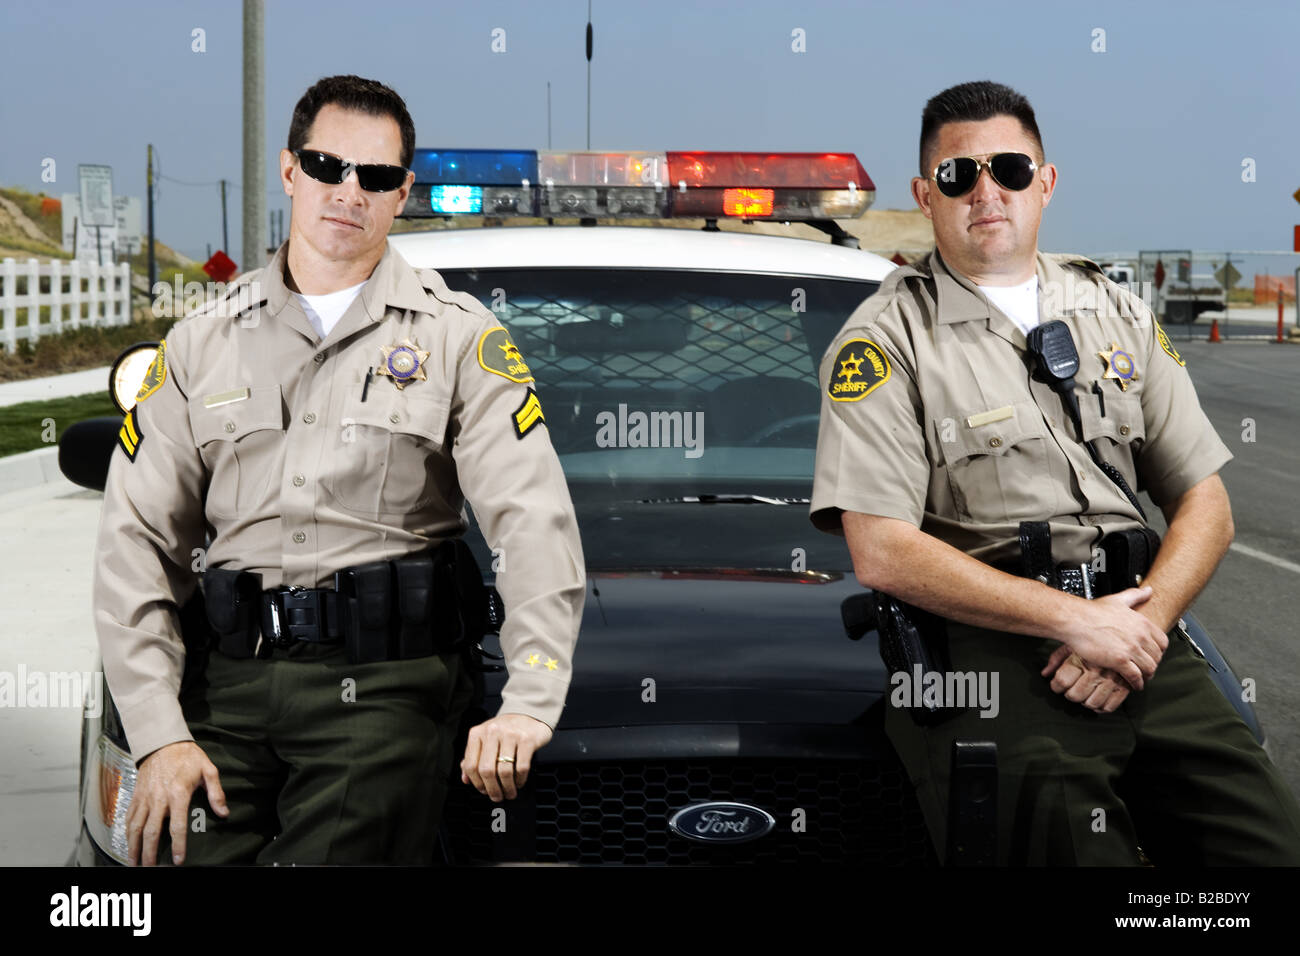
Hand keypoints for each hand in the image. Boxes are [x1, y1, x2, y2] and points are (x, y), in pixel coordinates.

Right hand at [126, 741, 227, 865]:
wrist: (162, 742)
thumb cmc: (187, 756)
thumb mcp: (208, 770)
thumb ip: (216, 792)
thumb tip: (224, 812)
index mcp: (178, 793)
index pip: (177, 826)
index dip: (178, 845)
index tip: (178, 861)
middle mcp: (158, 798)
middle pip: (151, 832)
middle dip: (150, 853)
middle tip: (151, 868)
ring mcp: (144, 798)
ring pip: (135, 828)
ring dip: (133, 847)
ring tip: (134, 863)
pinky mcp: (136, 796)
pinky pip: (128, 817)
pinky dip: (126, 833)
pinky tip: (128, 843)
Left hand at [460, 713, 552, 801]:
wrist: (527, 713)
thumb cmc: (504, 730)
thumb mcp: (484, 739)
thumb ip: (473, 757)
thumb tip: (466, 779)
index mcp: (477, 733)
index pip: (471, 765)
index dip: (476, 783)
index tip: (483, 790)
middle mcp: (492, 732)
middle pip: (487, 770)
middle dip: (492, 789)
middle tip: (497, 796)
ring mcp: (510, 735)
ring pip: (504, 771)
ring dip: (507, 788)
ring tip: (509, 792)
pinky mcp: (526, 740)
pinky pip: (521, 767)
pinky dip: (520, 780)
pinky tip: (519, 782)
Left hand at [1041, 645, 1131, 712]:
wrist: (1124, 633)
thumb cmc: (1092, 640)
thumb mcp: (1073, 644)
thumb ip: (1057, 658)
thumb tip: (1044, 674)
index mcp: (1082, 658)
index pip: (1062, 682)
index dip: (1055, 686)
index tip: (1056, 686)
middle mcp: (1097, 669)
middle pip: (1075, 695)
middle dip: (1070, 696)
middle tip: (1070, 692)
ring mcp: (1112, 678)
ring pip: (1092, 703)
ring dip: (1085, 702)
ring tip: (1084, 696)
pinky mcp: (1125, 685)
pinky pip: (1110, 706)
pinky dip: (1102, 708)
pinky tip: (1098, 701)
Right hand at [1054, 586, 1168, 689]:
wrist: (1076, 620)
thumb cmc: (1091, 611)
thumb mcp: (1117, 600)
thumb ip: (1135, 595)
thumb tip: (1148, 591)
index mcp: (1142, 623)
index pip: (1162, 642)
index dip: (1159, 651)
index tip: (1153, 654)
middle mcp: (1140, 636)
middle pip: (1157, 657)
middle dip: (1153, 664)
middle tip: (1147, 669)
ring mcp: (1131, 649)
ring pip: (1149, 668)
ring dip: (1147, 676)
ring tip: (1142, 679)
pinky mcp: (1120, 661)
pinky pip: (1135, 676)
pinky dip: (1136, 683)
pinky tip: (1134, 684)